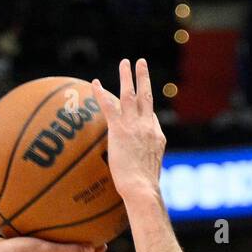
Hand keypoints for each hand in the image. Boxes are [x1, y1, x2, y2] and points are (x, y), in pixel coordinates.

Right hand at [0, 235, 106, 251]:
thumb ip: (69, 251)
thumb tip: (92, 249)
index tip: (106, 243)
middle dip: (84, 247)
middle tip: (94, 235)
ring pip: (56, 250)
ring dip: (66, 241)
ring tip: (73, 228)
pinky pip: (41, 241)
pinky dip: (48, 234)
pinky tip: (45, 220)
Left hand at [91, 58, 165, 201]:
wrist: (142, 188)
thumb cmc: (144, 189)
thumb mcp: (150, 175)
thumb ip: (146, 165)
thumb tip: (141, 174)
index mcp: (157, 138)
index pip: (152, 119)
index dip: (147, 112)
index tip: (142, 107)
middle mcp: (148, 127)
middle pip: (147, 97)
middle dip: (144, 78)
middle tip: (141, 63)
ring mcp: (134, 126)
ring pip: (130, 94)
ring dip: (127, 76)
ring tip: (125, 62)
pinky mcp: (120, 129)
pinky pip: (109, 106)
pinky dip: (101, 93)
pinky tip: (94, 83)